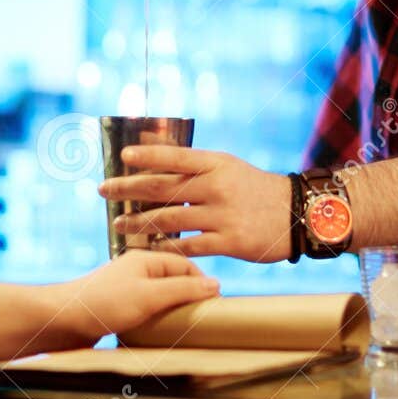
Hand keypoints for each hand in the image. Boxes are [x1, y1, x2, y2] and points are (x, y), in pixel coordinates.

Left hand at [50, 249, 219, 343]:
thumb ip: (182, 289)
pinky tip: (160, 333)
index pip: (186, 265)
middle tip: (202, 318)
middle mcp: (138, 271)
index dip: (202, 283)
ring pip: (161, 298)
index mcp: (146, 260)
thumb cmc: (103, 304)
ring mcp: (128, 289)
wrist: (62, 320)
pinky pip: (147, 311)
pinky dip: (157, 320)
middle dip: (189, 297)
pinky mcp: (119, 307)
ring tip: (183, 327)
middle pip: (174, 281)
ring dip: (173, 311)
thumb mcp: (149, 295)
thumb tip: (214, 285)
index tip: (215, 303)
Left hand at [99, 146, 293, 262]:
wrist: (294, 213)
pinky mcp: (229, 241)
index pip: (176, 156)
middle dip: (128, 189)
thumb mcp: (227, 166)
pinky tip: (149, 248)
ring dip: (140, 223)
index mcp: (216, 164)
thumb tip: (151, 150)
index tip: (122, 156)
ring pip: (170, 219)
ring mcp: (222, 214)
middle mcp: (216, 186)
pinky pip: (189, 246)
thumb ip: (192, 163)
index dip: (148, 156)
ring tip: (118, 224)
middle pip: (164, 187)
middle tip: (103, 190)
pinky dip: (166, 247)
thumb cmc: (252, 188)